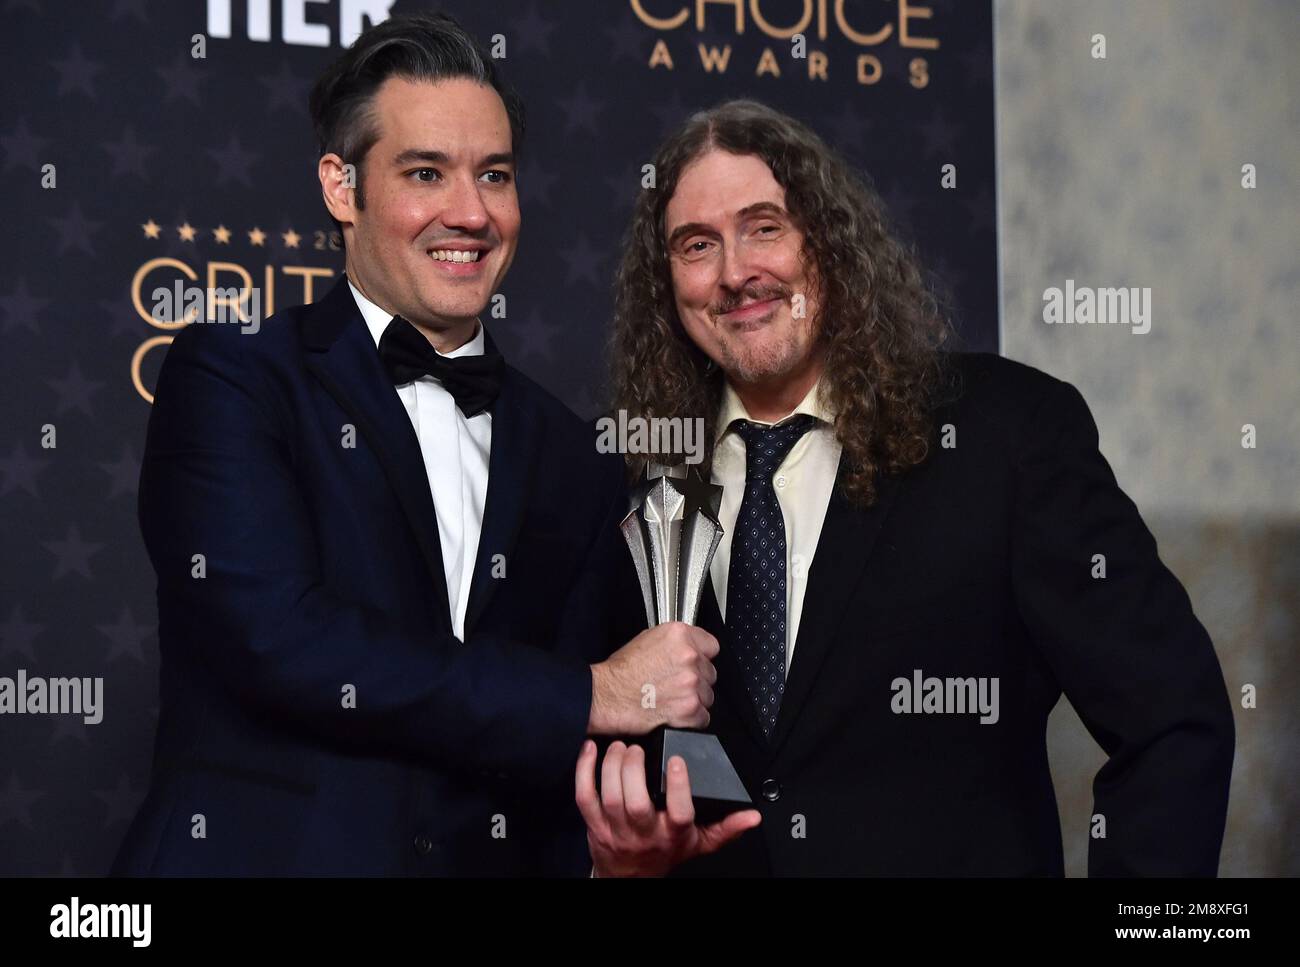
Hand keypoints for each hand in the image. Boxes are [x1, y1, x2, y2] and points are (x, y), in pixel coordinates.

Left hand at [575, 739, 760, 876]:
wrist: (630, 879)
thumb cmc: (665, 853)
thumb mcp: (699, 843)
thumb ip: (726, 827)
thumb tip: (753, 816)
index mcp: (672, 833)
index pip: (679, 812)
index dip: (678, 786)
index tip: (677, 760)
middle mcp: (644, 832)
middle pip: (636, 802)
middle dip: (634, 769)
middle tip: (637, 748)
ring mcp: (616, 830)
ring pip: (609, 797)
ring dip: (612, 767)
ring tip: (619, 747)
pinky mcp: (594, 825)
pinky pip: (584, 797)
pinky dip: (584, 771)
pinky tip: (590, 750)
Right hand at [588, 622, 717, 734]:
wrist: (605, 697)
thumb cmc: (620, 672)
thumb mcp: (647, 639)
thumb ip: (675, 643)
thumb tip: (689, 648)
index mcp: (679, 636)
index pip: (712, 646)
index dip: (702, 657)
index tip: (695, 664)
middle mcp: (688, 657)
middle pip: (710, 672)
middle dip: (696, 680)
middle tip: (675, 685)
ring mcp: (691, 683)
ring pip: (708, 696)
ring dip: (694, 700)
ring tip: (671, 700)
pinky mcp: (690, 709)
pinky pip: (703, 717)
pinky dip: (691, 720)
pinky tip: (673, 713)